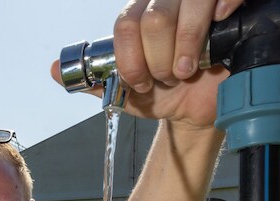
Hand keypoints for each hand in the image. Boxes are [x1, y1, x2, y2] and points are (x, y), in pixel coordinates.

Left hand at [51, 0, 241, 127]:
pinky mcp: (225, 7)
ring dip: (186, 49)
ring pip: (186, 8)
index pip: (126, 24)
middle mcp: (164, 4)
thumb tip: (54, 70)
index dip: (132, 60)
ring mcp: (194, 4)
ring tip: (188, 70)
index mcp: (136, 16)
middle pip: (155, 19)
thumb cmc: (163, 95)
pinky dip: (222, 6)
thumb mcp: (125, 92)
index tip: (142, 82)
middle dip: (160, 61)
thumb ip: (94, 80)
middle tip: (168, 78)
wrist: (197, 110)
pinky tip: (219, 25)